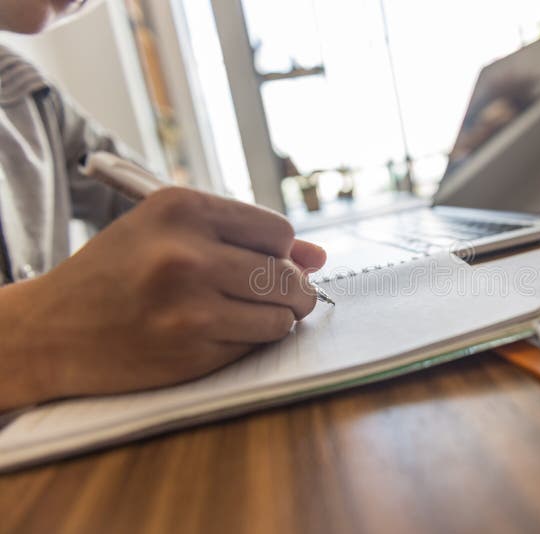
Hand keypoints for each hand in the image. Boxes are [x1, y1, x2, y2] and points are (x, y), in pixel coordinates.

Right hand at [0, 187, 325, 410]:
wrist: (50, 330)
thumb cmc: (117, 272)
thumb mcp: (169, 233)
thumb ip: (246, 238)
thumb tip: (319, 256)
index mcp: (181, 208)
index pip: (278, 230)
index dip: (280, 250)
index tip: (265, 261)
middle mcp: (186, 253)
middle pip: (287, 274)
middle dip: (293, 289)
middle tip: (279, 296)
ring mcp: (190, 307)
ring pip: (282, 314)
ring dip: (277, 317)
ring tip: (247, 313)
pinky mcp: (191, 352)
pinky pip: (257, 344)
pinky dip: (251, 340)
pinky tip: (222, 332)